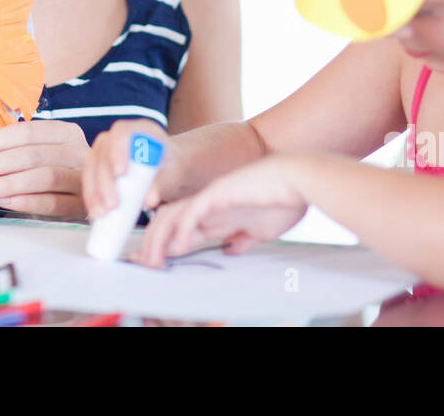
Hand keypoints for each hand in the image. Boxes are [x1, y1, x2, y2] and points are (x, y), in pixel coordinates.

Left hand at [0, 120, 89, 218]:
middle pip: (34, 154)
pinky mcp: (81, 205)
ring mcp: (83, 179)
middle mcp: (78, 153)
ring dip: (9, 183)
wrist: (87, 194)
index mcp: (66, 133)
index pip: (30, 131)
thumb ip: (15, 147)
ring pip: (45, 178)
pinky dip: (26, 202)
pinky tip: (5, 201)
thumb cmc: (53, 168)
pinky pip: (53, 203)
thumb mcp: (40, 151)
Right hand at [82, 118, 176, 219]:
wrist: (168, 171)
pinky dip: (92, 197)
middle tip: (112, 204)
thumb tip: (149, 200)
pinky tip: (97, 213)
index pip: (122, 132)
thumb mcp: (172, 174)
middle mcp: (118, 136)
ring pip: (91, 167)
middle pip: (103, 152)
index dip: (117, 150)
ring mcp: (106, 150)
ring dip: (94, 191)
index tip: (120, 173)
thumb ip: (162, 183)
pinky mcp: (99, 166)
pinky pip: (90, 180)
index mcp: (140, 130)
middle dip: (104, 181)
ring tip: (102, 213)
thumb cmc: (172, 168)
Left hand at [134, 155, 308, 267]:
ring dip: (159, 239)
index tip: (151, 263)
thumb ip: (244, 237)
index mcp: (217, 214)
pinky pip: (193, 212)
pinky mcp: (219, 192)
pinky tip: (178, 246)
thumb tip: (231, 249)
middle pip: (168, 221)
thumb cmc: (285, 200)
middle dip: (153, 244)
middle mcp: (208, 204)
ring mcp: (211, 196)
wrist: (300, 178)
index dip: (164, 247)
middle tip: (143, 264)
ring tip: (153, 261)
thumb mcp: (262, 229)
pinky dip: (182, 230)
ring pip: (172, 216)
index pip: (182, 231)